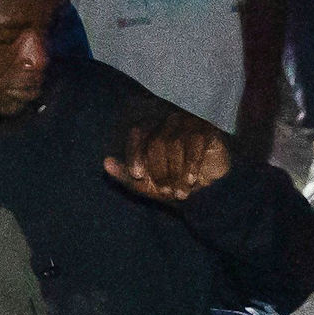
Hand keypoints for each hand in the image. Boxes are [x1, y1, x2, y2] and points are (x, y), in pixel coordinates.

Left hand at [106, 107, 233, 201]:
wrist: (208, 188)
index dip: (135, 153)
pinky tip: (192, 181)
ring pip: (174, 143)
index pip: (138, 132)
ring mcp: (189, 123)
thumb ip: (126, 175)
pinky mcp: (208, 130)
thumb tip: (105, 163)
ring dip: (175, 172)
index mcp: (152, 128)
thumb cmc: (173, 183)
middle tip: (165, 191)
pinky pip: (195, 144)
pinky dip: (191, 165)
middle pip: (156, 141)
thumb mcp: (147, 184)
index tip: (137, 175)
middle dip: (158, 170)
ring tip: (180, 192)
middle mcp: (168, 121)